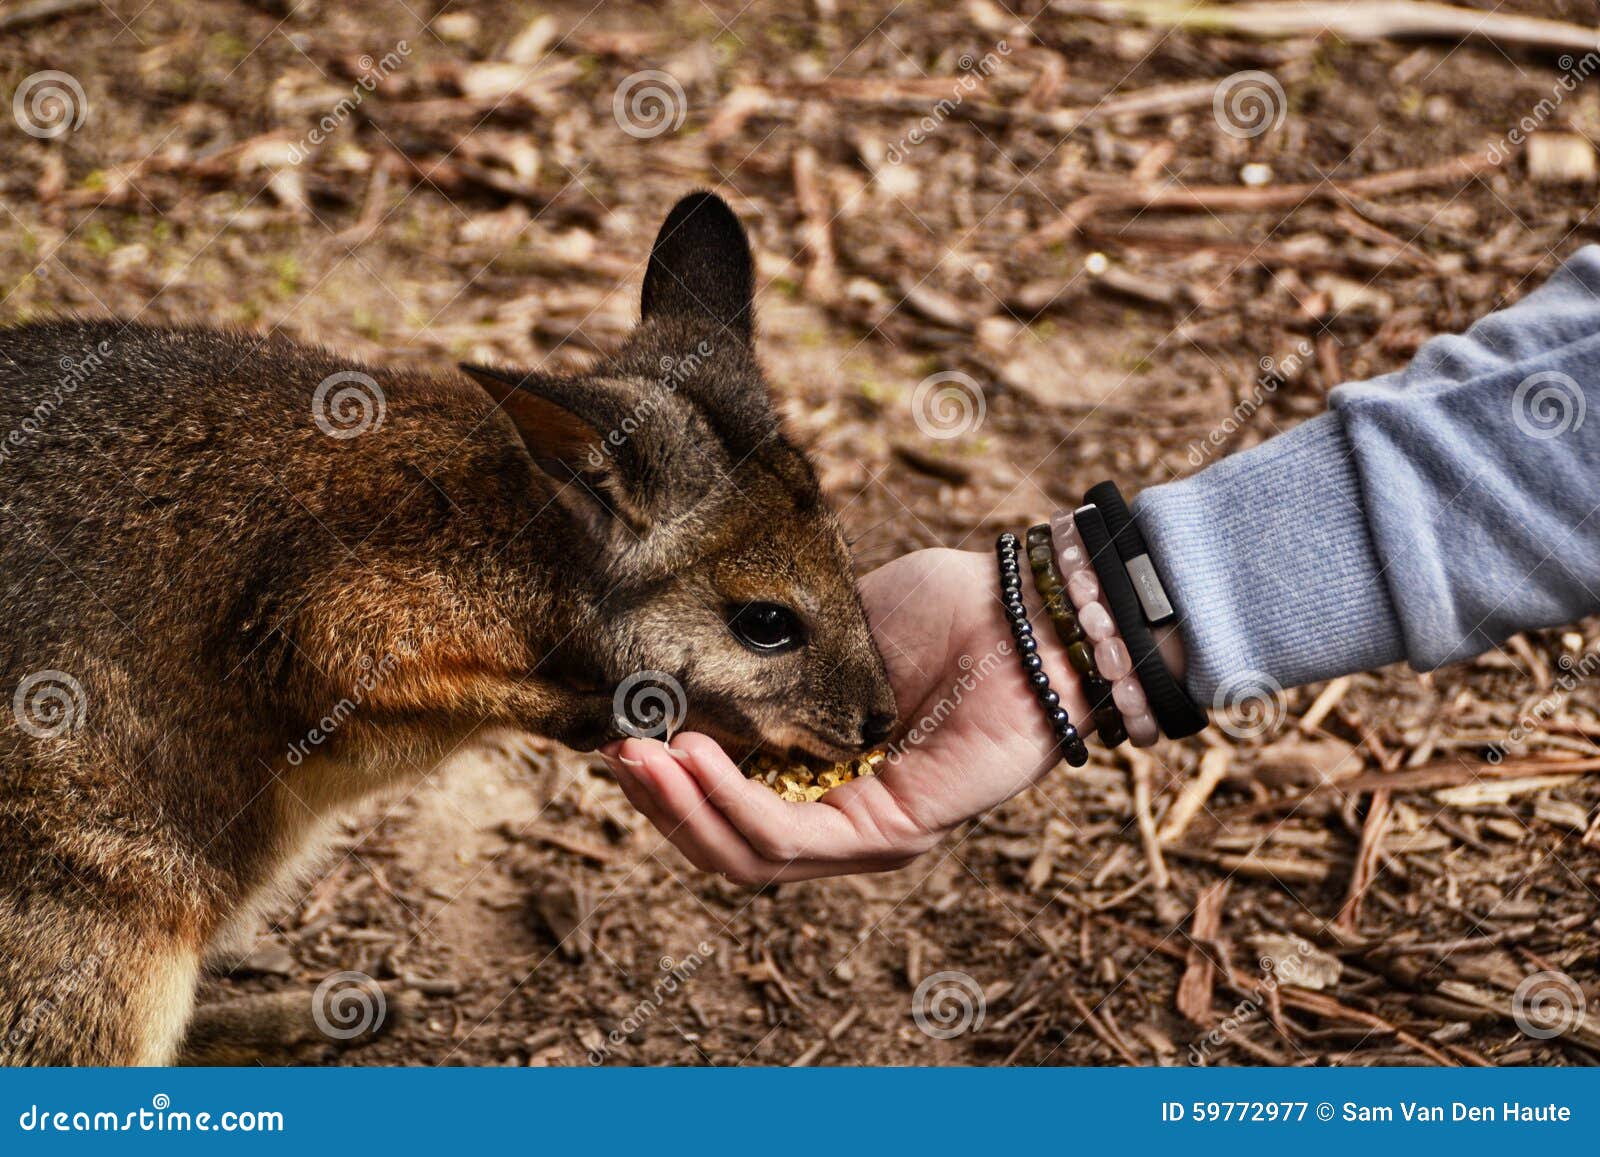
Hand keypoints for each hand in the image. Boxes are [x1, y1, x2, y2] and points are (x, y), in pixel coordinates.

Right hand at [601, 547, 1166, 883]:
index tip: (615, 735)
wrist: (1032, 611)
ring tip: (636, 754)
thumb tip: (691, 663)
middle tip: (611, 751)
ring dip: (681, 808)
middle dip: (660, 804)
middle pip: (729, 846)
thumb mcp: (834, 634)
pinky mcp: (895, 833)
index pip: (732, 805)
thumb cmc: (949, 612)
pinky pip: (791, 838)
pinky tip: (691, 757)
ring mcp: (871, 834)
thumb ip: (772, 664)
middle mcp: (845, 815)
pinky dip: (731, 802)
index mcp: (827, 772)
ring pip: (749, 855)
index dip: (669, 783)